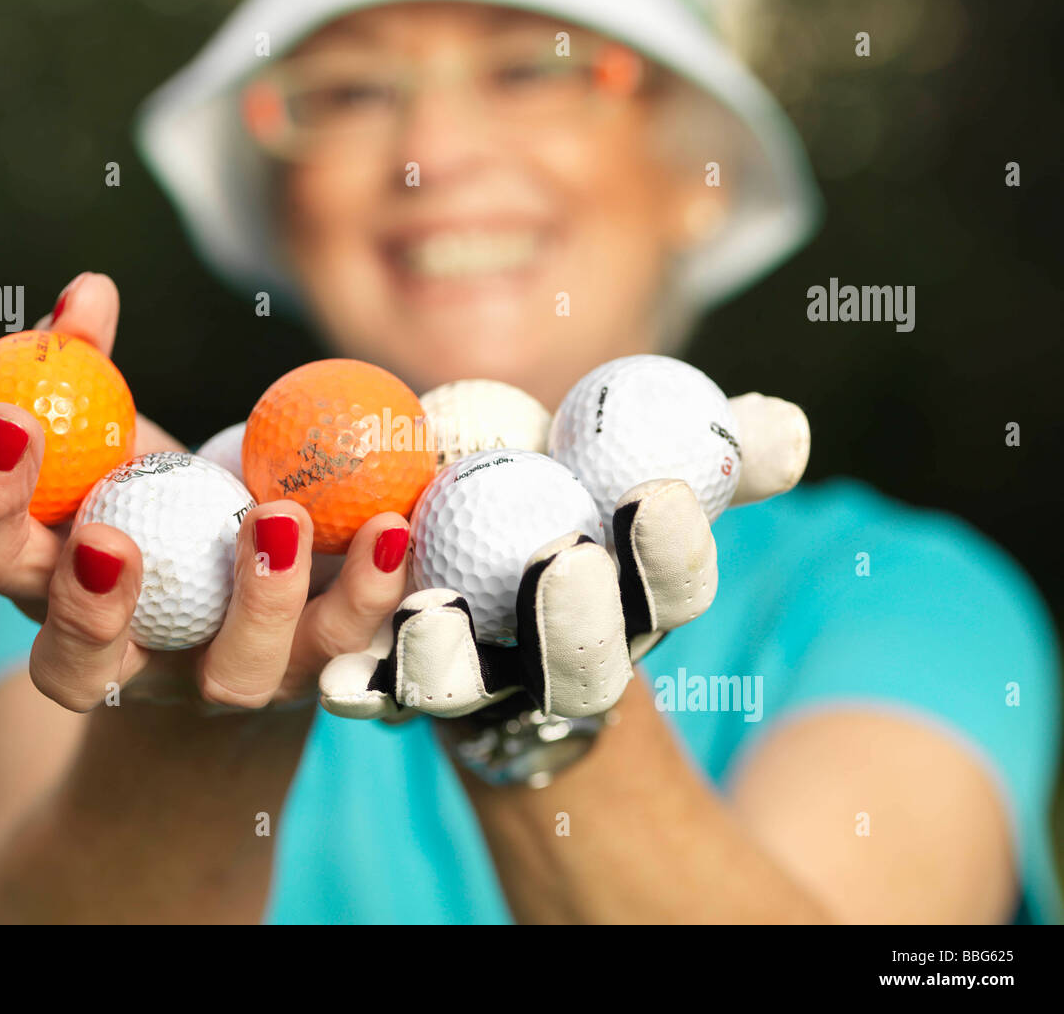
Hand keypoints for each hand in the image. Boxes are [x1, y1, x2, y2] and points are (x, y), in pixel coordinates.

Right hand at [0, 272, 414, 712]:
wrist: (242, 625)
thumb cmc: (160, 512)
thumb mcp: (122, 445)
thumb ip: (92, 371)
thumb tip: (86, 290)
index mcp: (52, 586)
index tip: (13, 418)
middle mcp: (125, 658)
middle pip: (72, 662)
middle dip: (84, 605)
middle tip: (108, 537)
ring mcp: (221, 682)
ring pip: (230, 676)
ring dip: (255, 601)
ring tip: (277, 515)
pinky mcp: (309, 679)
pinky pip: (339, 643)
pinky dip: (367, 585)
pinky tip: (390, 523)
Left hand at [319, 392, 809, 719]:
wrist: (479, 559)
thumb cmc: (573, 497)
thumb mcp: (635, 462)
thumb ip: (715, 449)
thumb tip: (785, 427)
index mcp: (632, 602)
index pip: (672, 589)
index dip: (671, 552)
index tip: (654, 494)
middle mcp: (562, 660)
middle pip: (581, 663)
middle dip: (579, 621)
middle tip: (564, 559)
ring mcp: (482, 685)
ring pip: (472, 690)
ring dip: (451, 658)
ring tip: (430, 611)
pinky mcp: (403, 690)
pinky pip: (383, 695)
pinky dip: (362, 683)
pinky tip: (336, 675)